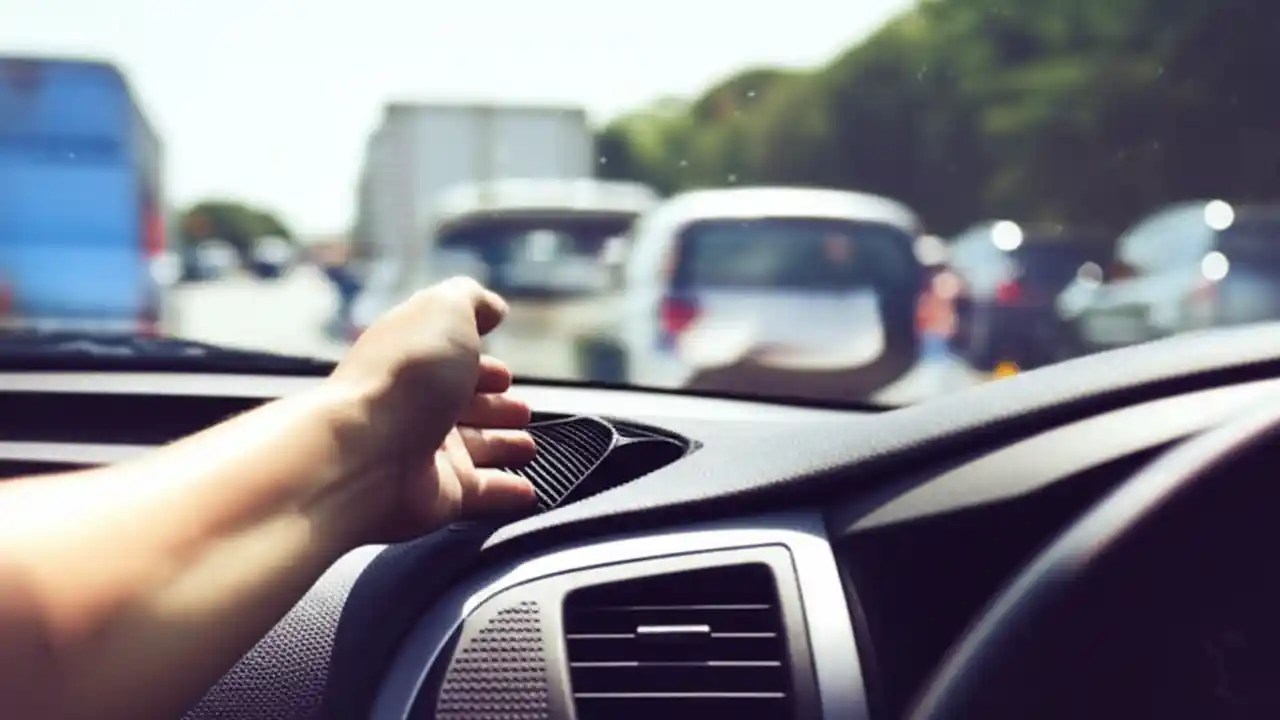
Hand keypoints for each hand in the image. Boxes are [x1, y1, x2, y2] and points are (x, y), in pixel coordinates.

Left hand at [326, 277, 536, 541]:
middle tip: (522, 410)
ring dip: (503, 447)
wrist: (366, 452)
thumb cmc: (407, 375)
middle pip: (464, 407)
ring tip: (528, 448)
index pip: (453, 362)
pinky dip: (506, 494)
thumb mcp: (443, 311)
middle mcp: (418, 406)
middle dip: (497, 407)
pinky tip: (528, 491)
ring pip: (476, 450)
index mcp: (415, 361)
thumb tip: (494, 308)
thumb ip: (471, 300)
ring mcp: (428, 454)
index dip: (482, 365)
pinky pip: (482, 494)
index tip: (506, 374)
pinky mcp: (440, 496)